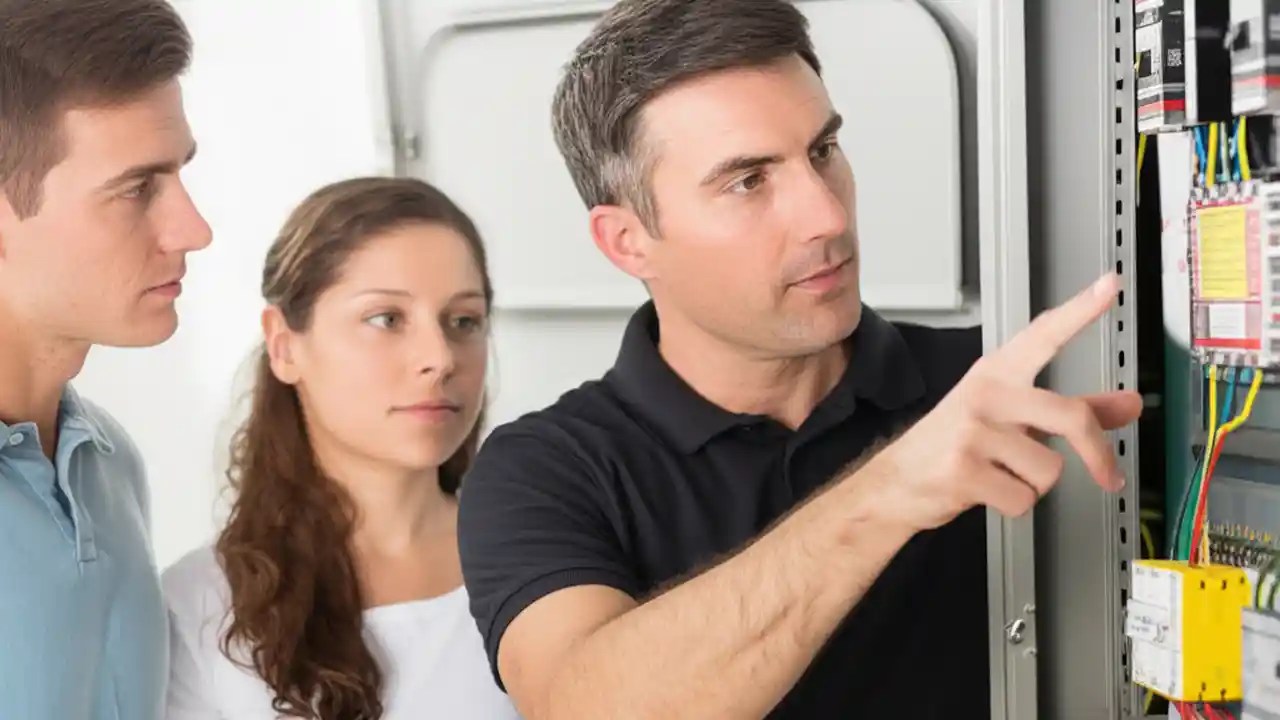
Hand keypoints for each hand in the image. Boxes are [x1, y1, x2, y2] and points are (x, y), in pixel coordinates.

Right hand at [868, 272, 1142, 531]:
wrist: (897, 481)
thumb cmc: (955, 444)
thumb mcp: (1012, 418)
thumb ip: (1076, 409)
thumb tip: (1129, 404)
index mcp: (997, 373)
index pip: (1044, 335)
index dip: (1080, 310)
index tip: (1110, 284)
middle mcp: (986, 394)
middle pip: (1071, 416)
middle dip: (1097, 455)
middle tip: (1108, 475)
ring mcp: (972, 430)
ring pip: (1050, 469)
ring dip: (1036, 484)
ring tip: (1003, 474)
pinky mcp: (963, 469)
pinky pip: (1023, 498)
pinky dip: (1014, 505)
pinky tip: (987, 490)